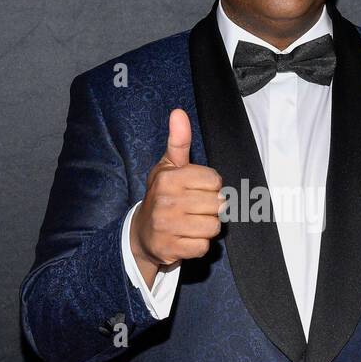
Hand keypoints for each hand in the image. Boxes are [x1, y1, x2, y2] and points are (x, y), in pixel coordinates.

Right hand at [130, 108, 224, 285]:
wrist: (142, 233)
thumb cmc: (163, 195)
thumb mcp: (169, 166)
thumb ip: (179, 141)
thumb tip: (178, 112)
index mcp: (170, 178)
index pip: (215, 181)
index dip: (210, 186)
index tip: (195, 189)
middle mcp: (167, 201)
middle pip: (218, 204)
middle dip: (211, 208)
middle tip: (194, 208)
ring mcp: (168, 226)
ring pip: (213, 227)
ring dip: (206, 227)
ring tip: (190, 223)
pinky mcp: (171, 248)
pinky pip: (203, 247)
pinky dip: (198, 245)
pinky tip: (186, 237)